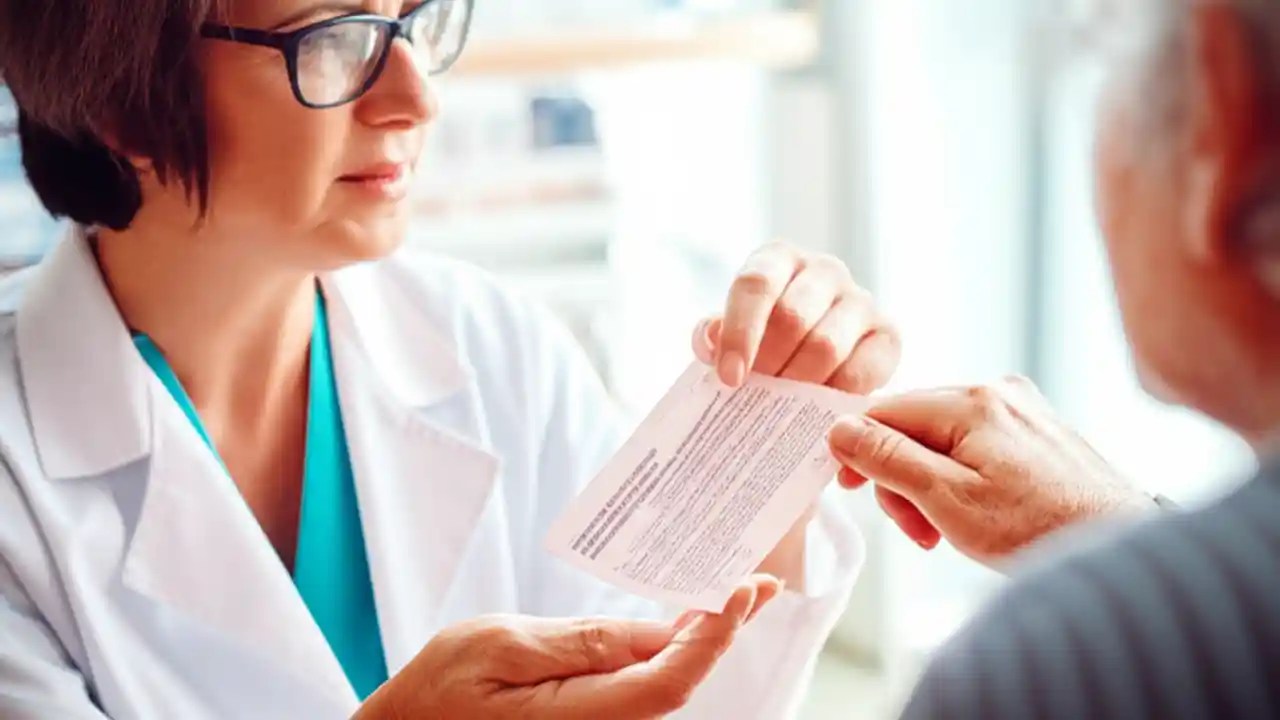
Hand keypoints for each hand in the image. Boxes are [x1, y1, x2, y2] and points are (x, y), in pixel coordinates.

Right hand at [355, 576, 780, 719]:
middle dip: (722, 629)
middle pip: (678, 680)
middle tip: (760, 583)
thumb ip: (580, 641)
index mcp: (584, 715)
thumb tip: (649, 632)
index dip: (714, 636)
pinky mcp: (588, 718)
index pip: (671, 679)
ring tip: (735, 592)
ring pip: (664, 682)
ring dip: (701, 638)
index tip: (742, 590)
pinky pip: (640, 686)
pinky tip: (682, 621)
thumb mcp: (501, 645)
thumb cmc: (439, 691)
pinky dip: (668, 649)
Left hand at [692, 242, 899, 589]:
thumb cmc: (761, 346)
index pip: (756, 283)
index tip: (729, 378)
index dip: (740, 332)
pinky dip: (835, 398)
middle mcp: (824, 270)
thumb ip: (713, 336)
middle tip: (753, 400)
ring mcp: (861, 300)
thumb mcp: (732, 333)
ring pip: (827, 344)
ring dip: (798, 385)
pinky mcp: (888, 335)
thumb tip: (710, 340)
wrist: (810, 362)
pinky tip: (814, 414)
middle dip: (768, 365)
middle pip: (792, 316)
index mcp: (779, 259)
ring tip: (779, 410)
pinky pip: (863, 371)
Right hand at [827, 377, 1156, 566]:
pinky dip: (960, 478)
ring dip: (928, 484)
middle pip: (912, 424)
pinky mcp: (1036, 429)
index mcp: (970, 401)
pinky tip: (972, 513)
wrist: (1120, 548)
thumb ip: (889, 459)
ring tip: (945, 531)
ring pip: (941, 437)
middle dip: (901, 478)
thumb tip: (839, 429)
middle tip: (917, 530)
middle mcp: (996, 391)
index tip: (853, 490)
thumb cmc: (1038, 529)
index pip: (884, 410)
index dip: (858, 451)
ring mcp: (1021, 408)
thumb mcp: (946, 499)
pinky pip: (974, 444)